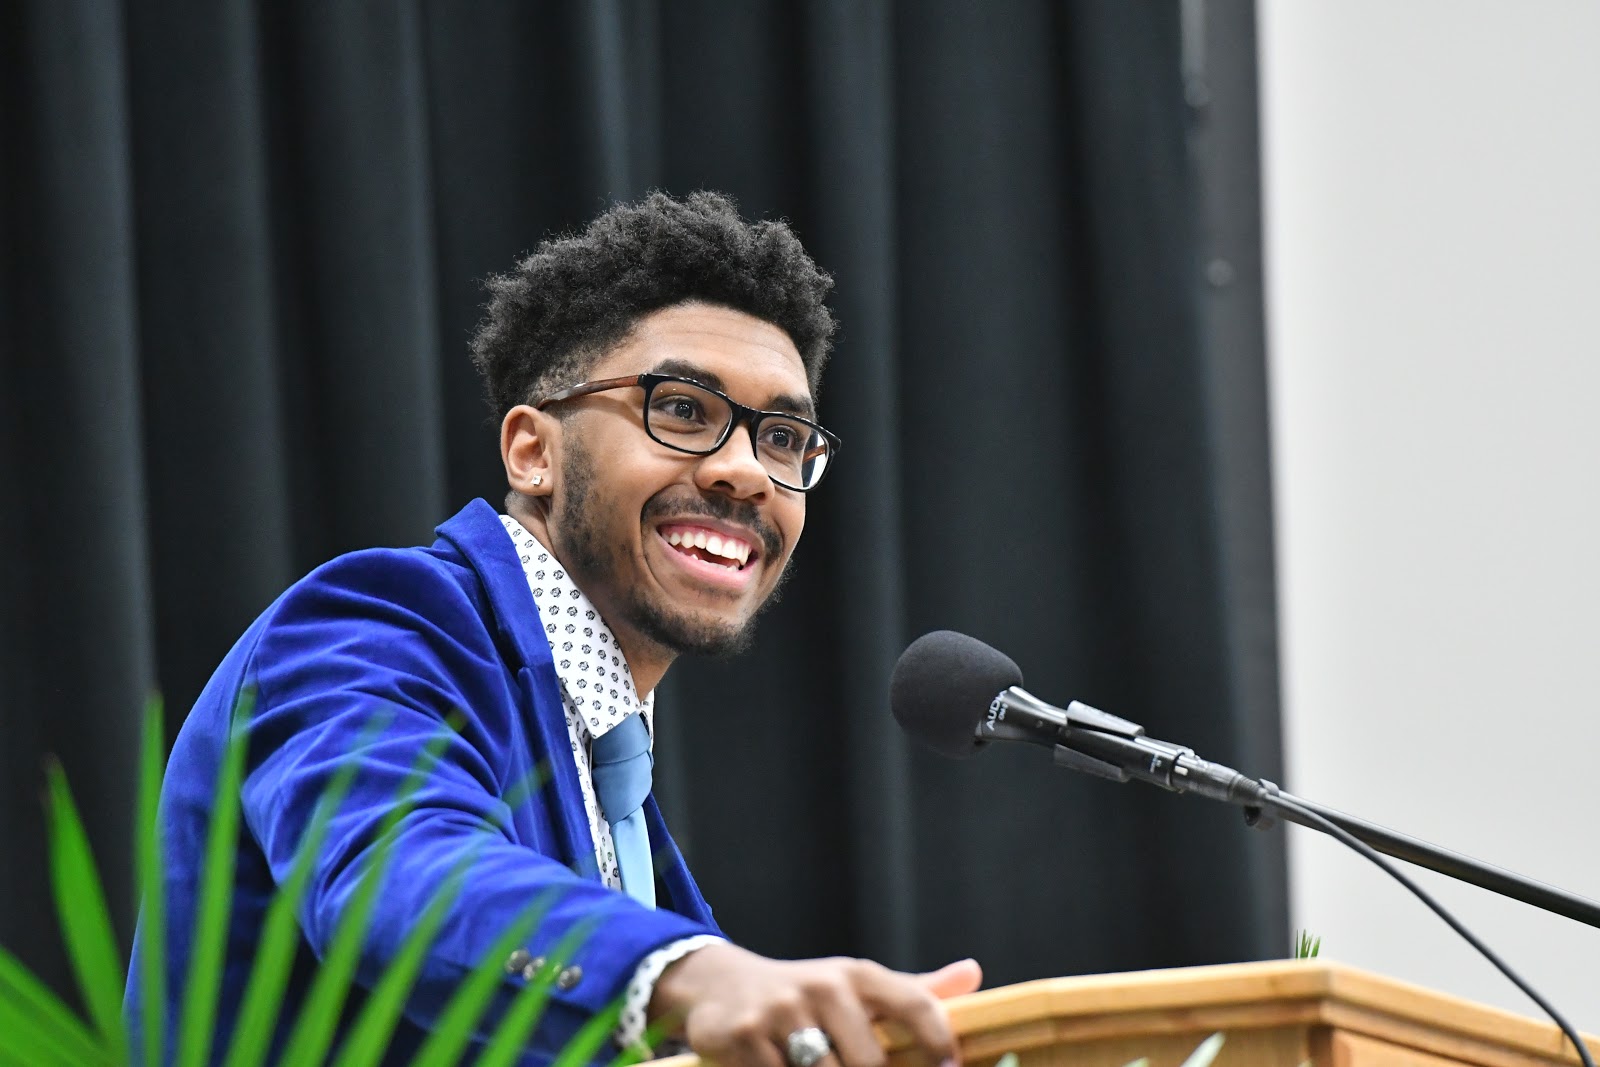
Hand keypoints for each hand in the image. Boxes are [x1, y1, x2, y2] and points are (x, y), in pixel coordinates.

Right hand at [650, 942, 982, 1066]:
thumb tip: (974, 973)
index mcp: (858, 975)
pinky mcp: (744, 1037)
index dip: (940, 1043)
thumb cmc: (808, 995)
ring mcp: (781, 1012)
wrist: (722, 984)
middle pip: (869, 1063)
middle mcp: (823, 987)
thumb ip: (914, 991)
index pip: (916, 1004)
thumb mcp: (856, 986)